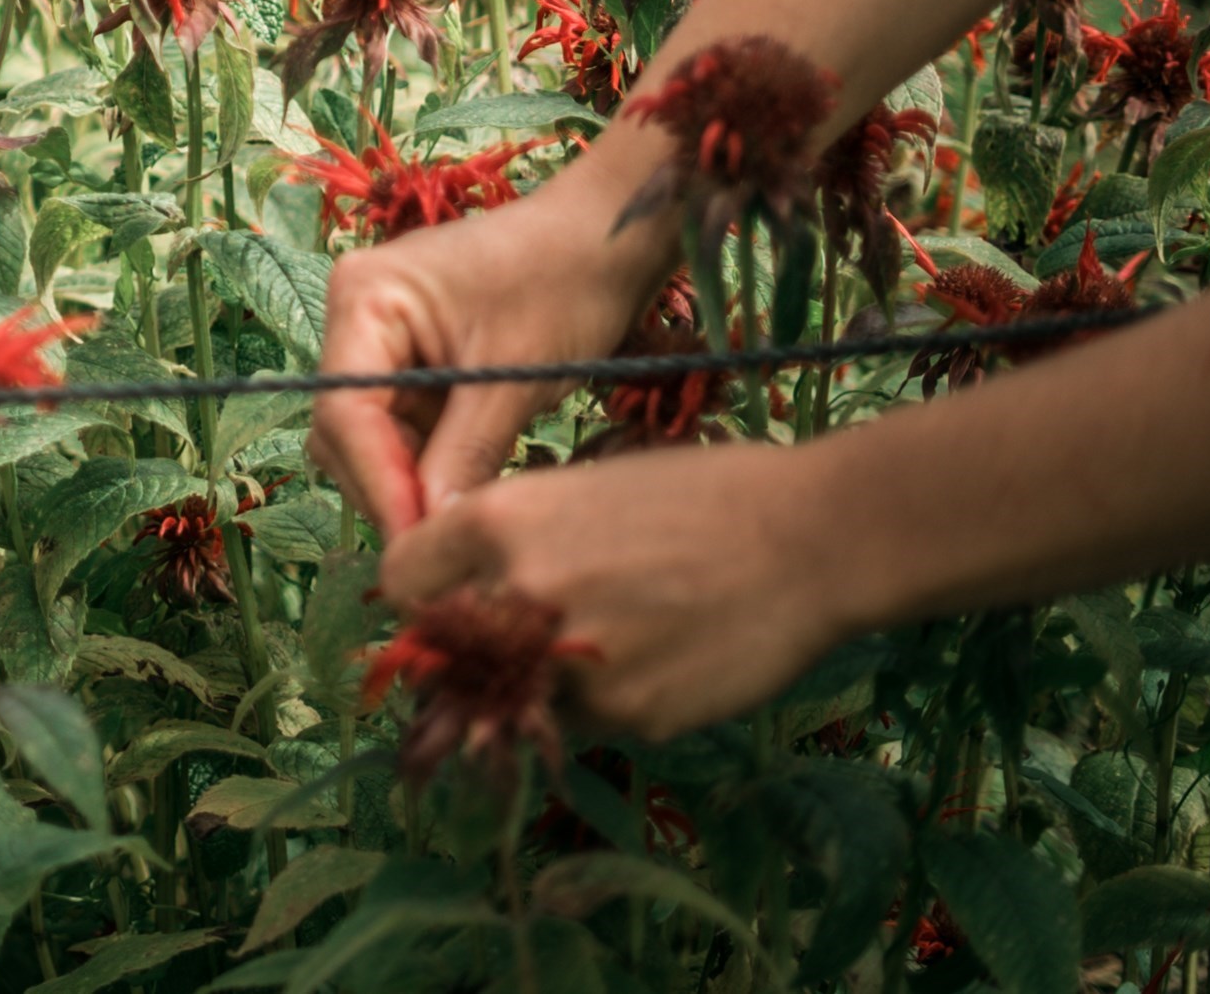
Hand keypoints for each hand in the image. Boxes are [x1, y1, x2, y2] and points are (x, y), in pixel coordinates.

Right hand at [310, 167, 672, 537]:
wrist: (611, 237)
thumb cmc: (566, 282)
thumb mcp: (517, 377)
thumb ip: (466, 455)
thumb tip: (435, 539)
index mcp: (363, 299)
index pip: (345, 411)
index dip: (379, 484)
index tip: (421, 548)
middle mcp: (357, 317)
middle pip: (347, 430)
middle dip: (391, 489)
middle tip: (446, 552)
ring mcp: (383, 341)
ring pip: (372, 437)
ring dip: (412, 482)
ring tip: (463, 527)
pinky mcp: (415, 362)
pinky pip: (406, 428)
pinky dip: (433, 464)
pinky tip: (471, 493)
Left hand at [382, 440, 853, 739]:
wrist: (809, 540)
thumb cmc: (695, 496)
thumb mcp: (576, 489)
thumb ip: (507, 541)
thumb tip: (455, 589)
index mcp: (496, 521)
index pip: (400, 582)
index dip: (420, 595)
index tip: (442, 602)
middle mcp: (520, 594)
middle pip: (449, 652)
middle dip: (471, 650)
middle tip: (517, 637)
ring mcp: (572, 665)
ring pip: (518, 696)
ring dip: (543, 681)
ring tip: (617, 634)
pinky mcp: (628, 716)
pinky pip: (587, 720)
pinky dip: (607, 699)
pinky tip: (661, 655)